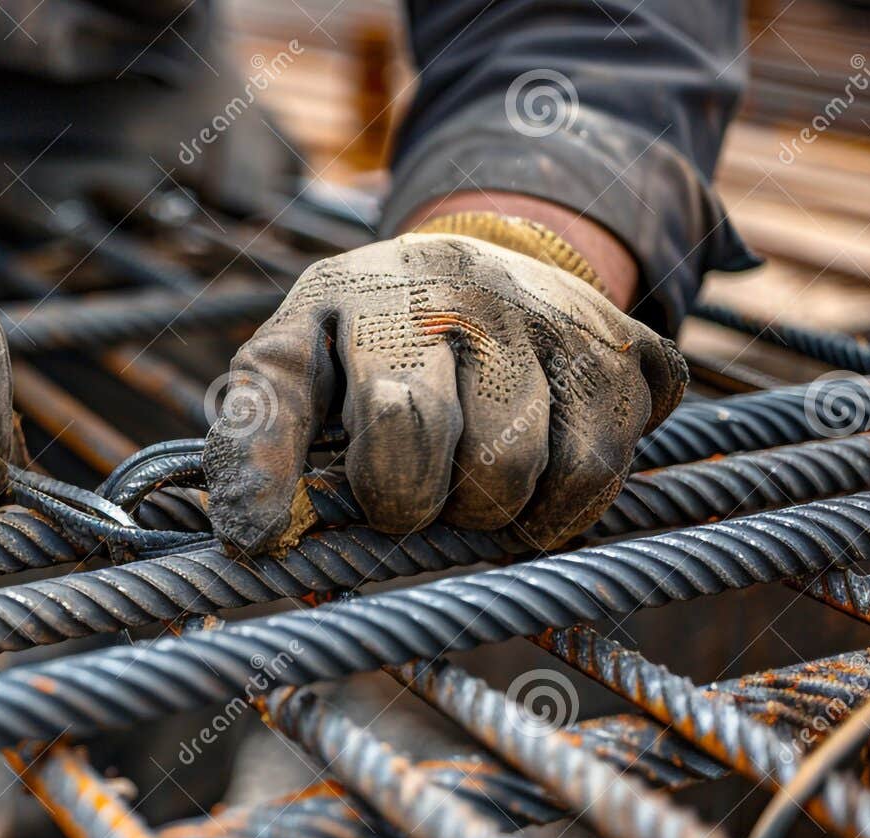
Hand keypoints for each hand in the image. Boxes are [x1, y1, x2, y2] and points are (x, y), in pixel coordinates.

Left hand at [203, 233, 685, 550]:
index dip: (278, 469)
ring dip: (490, 511)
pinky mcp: (619, 344)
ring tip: (469, 488)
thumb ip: (260, 435)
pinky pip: (597, 468)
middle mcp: (449, 286)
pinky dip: (563, 508)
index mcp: (348, 294)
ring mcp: (543, 309)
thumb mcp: (297, 363)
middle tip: (406, 499)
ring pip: (521, 467)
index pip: (303, 387)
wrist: (482, 265)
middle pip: (421, 434)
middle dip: (406, 500)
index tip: (258, 540)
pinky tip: (536, 483)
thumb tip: (249, 535)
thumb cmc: (365, 344)